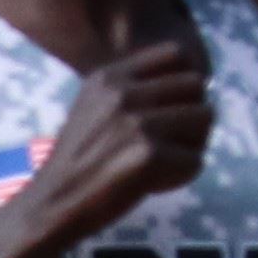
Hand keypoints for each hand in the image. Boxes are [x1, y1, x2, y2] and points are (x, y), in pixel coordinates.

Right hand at [24, 41, 212, 241]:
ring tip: (166, 161)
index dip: (186, 82)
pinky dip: (181, 176)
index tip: (177, 106)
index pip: (177, 54)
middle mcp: (123, 93)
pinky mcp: (148, 156)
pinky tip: (154, 183)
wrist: (52, 203)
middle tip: (176, 140)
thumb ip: (134, 89)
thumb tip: (195, 84)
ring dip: (193, 144)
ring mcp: (136, 123)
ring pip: (204, 118)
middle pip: (197, 86)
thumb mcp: (95, 106)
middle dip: (194, 114)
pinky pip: (196, 160)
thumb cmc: (79, 161)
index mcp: (110, 76)